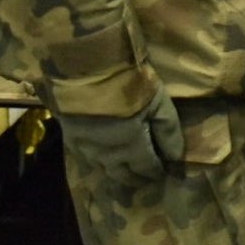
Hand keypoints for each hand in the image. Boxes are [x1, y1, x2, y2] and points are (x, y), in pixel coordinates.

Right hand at [58, 83, 183, 186]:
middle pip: (122, 174)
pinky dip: (95, 161)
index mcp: (132, 146)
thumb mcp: (158, 101)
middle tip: (144, 179)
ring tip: (123, 171)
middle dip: (135, 177)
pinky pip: (84, 157)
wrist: (85, 64)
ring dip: (114, 171)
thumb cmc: (128, 80)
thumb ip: (168, 130)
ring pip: (102, 168)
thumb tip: (174, 157)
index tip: (161, 173)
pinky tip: (99, 158)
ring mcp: (86, 147)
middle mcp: (108, 154)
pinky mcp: (70, 136)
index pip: (146, 168)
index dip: (154, 172)